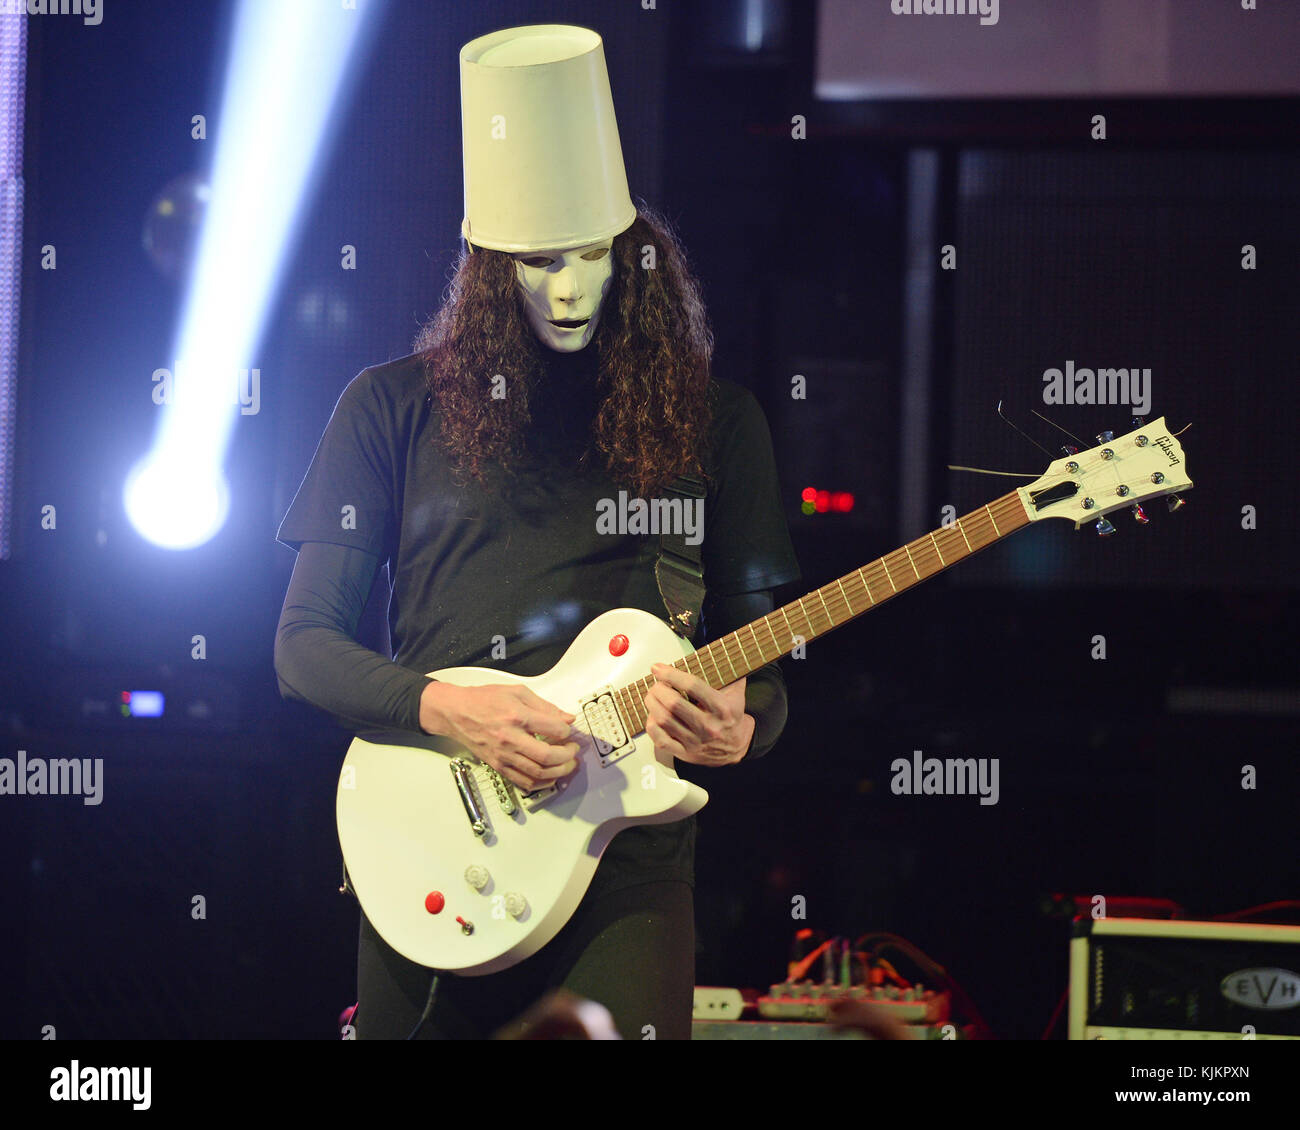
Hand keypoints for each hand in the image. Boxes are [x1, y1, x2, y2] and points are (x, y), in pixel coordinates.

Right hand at [419, 682, 579, 791]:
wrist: (456, 713)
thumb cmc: (483, 700)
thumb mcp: (517, 692)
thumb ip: (544, 706)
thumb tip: (566, 718)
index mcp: (516, 716)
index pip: (553, 729)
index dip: (567, 731)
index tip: (568, 730)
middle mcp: (510, 738)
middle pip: (547, 756)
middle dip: (567, 756)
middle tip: (573, 750)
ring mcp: (503, 755)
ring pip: (537, 773)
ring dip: (558, 772)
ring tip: (567, 765)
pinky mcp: (498, 765)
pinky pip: (523, 782)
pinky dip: (540, 783)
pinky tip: (549, 777)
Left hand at [643, 662, 754, 766]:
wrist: (736, 745)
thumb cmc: (731, 715)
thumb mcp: (736, 691)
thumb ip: (728, 671)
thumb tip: (716, 650)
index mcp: (721, 708)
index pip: (692, 686)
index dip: (671, 674)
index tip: (659, 668)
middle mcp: (708, 726)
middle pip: (673, 704)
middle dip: (658, 689)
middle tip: (656, 683)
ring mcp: (696, 741)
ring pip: (664, 720)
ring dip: (652, 704)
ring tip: (652, 695)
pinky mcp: (685, 752)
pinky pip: (661, 740)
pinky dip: (652, 725)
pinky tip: (653, 715)